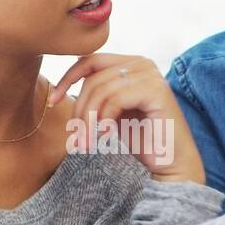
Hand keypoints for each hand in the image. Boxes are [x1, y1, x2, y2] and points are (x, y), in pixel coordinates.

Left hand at [46, 54, 204, 182]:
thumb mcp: (112, 111)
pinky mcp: (156, 90)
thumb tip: (66, 80)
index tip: (53, 102)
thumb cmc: (142, 140)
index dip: (67, 78)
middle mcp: (143, 63)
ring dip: (88, 119)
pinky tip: (105, 136)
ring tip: (87, 143)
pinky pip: (115, 99)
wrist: (170, 163)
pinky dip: (104, 119)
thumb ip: (97, 92)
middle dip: (79, 108)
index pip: (90, 60)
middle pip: (93, 76)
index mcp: (132, 64)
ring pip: (101, 89)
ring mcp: (151, 74)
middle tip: (77, 137)